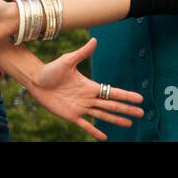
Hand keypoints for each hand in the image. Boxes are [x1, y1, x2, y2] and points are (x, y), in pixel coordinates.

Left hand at [26, 38, 143, 140]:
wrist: (36, 80)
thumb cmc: (51, 69)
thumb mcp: (68, 60)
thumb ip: (82, 52)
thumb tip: (95, 40)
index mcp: (89, 85)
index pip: (111, 91)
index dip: (126, 95)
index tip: (139, 98)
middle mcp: (88, 97)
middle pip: (111, 105)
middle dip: (126, 109)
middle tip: (141, 114)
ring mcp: (80, 108)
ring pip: (102, 115)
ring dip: (116, 119)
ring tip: (129, 124)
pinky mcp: (70, 116)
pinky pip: (85, 125)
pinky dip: (95, 132)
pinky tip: (104, 137)